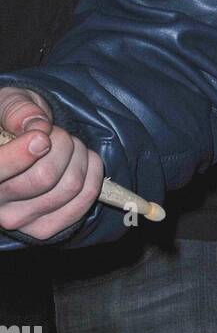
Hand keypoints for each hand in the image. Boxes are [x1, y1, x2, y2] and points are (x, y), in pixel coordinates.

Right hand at [0, 87, 102, 240]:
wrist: (20, 146)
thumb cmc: (11, 120)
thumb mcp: (8, 103)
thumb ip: (16, 110)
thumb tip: (37, 127)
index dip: (22, 154)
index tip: (41, 136)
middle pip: (45, 177)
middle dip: (61, 144)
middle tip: (56, 134)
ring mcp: (21, 221)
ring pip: (69, 186)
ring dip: (79, 156)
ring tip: (69, 146)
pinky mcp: (45, 229)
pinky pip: (84, 200)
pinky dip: (93, 174)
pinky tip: (84, 160)